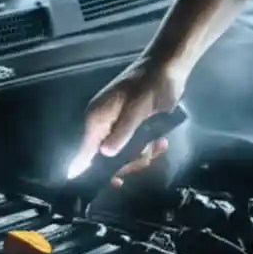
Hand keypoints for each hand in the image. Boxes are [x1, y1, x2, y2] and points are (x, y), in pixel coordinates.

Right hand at [69, 56, 186, 186]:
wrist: (167, 68)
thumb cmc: (148, 87)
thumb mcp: (136, 111)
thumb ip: (121, 133)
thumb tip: (104, 154)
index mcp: (96, 120)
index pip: (84, 152)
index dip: (89, 171)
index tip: (106, 185)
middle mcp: (102, 126)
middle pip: (106, 160)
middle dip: (128, 163)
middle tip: (146, 157)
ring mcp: (117, 127)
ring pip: (123, 155)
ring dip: (142, 155)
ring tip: (158, 146)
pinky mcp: (131, 128)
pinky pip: (134, 147)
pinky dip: (148, 147)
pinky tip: (160, 142)